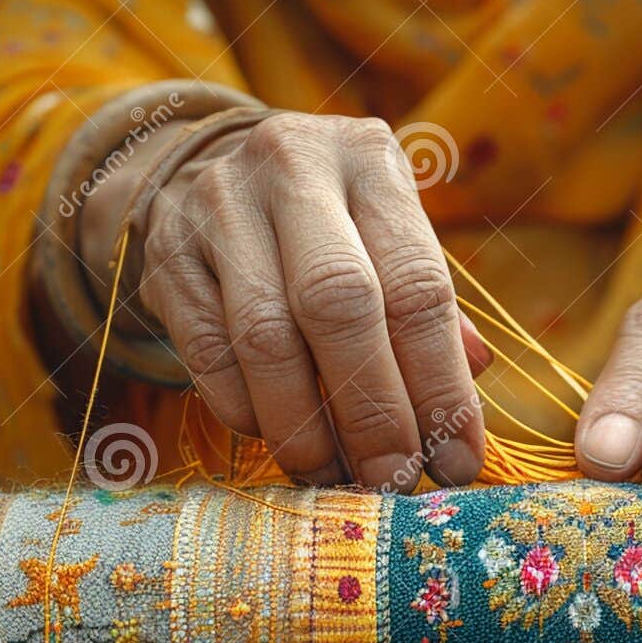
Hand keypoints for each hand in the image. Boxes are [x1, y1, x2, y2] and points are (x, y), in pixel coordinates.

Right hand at [124, 113, 490, 489]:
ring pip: (266, 338)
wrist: (201, 175)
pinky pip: (209, 355)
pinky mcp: (166, 256)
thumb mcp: (388, 241)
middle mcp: (293, 169)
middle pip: (339, 306)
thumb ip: (434, 311)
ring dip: (306, 428)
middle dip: (373, 412)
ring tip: (336, 477)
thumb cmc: (329, 229)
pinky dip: (248, 412)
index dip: (441, 386)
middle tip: (392, 479)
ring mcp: (219, 208)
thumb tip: (475, 380)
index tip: (458, 461)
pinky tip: (278, 439)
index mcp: (370, 164)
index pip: (417, 287)